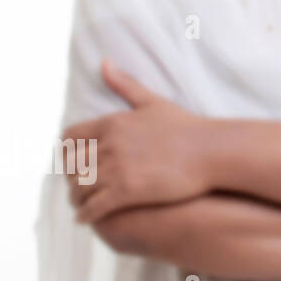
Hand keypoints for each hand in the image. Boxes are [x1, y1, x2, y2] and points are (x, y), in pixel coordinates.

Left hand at [65, 59, 211, 225]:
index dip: (67, 151)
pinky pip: (93, 206)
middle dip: (69, 176)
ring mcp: (117, 169)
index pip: (70, 137)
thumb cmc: (187, 127)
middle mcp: (109, 145)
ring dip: (75, 198)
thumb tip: (103, 62)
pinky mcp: (127, 191)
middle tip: (76, 184)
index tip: (73, 160)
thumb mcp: (153, 102)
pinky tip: (86, 218)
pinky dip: (85, 214)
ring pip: (79, 187)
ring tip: (80, 204)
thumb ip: (125, 84)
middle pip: (70, 164)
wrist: (213, 151)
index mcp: (113, 123)